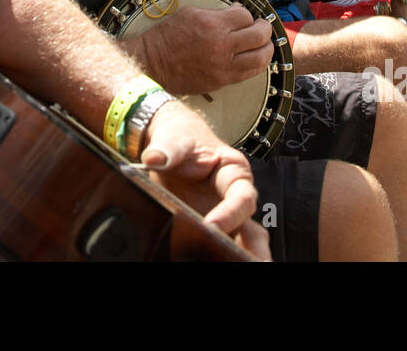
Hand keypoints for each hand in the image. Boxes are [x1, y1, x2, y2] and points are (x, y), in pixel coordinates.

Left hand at [140, 100, 270, 259]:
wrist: (172, 146)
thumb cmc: (182, 140)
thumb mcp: (175, 139)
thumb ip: (167, 149)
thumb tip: (153, 157)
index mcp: (234, 173)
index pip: (241, 197)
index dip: (230, 213)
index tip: (211, 225)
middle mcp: (234, 199)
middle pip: (251, 229)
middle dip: (252, 250)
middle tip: (241, 261)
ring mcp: (224, 218)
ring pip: (241, 243)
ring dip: (239, 257)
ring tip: (234, 267)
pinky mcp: (210, 230)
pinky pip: (218, 248)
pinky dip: (218, 256)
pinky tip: (209, 263)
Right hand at [141, 5, 273, 94]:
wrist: (153, 64)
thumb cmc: (168, 36)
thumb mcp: (190, 13)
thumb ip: (216, 12)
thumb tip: (238, 12)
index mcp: (212, 24)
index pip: (245, 15)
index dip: (246, 13)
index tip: (241, 15)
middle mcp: (221, 45)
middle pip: (259, 35)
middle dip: (264, 28)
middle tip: (262, 26)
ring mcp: (223, 66)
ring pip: (261, 57)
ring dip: (267, 48)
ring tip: (264, 43)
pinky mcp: (222, 81)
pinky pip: (250, 73)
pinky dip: (258, 64)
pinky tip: (256, 58)